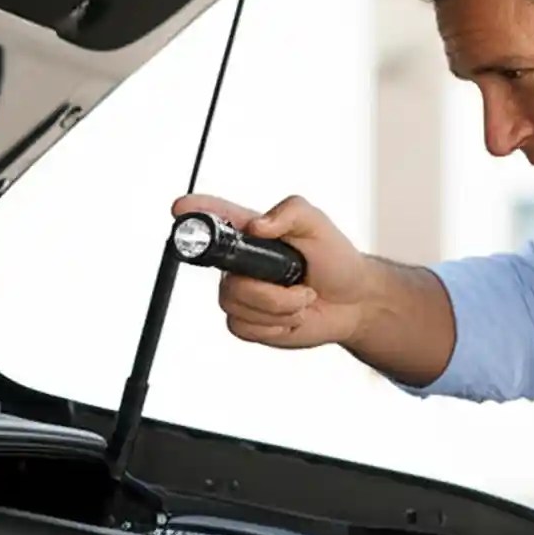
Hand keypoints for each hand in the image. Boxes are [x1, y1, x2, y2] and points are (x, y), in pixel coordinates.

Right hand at [171, 193, 371, 348]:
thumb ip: (291, 212)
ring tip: (303, 297)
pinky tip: (293, 317)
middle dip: (269, 288)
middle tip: (302, 283)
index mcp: (254, 233)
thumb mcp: (319, 226)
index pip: (216, 219)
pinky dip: (276, 325)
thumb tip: (258, 224)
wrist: (353, 303)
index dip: (195, 213)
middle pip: (227, 277)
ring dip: (281, 306)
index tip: (179, 208)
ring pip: (237, 303)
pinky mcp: (248, 321)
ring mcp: (242, 292)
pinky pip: (244, 326)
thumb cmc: (337, 260)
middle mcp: (242, 263)